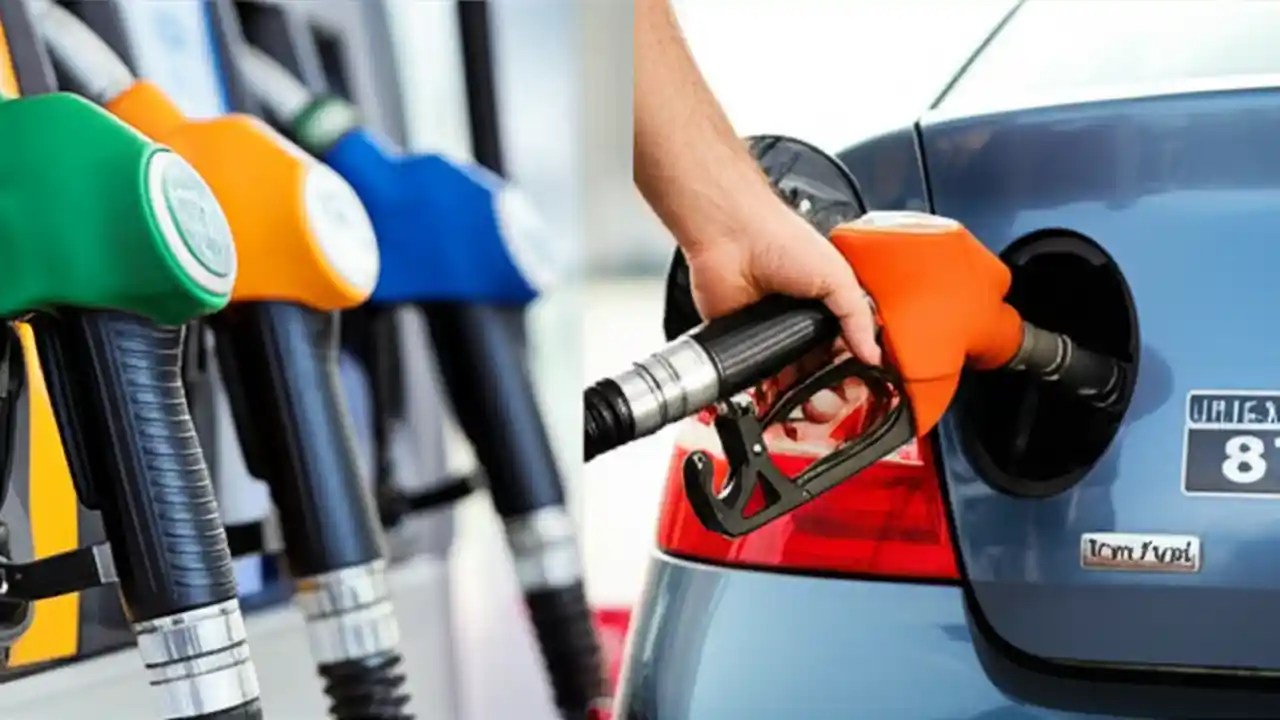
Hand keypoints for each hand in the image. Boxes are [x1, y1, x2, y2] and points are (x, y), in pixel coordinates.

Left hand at [685, 207, 880, 422]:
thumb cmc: (780, 239)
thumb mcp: (837, 276)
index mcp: (826, 304)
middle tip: (829, 407)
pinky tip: (772, 397)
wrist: (733, 239)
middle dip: (826, 392)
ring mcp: (770, 333)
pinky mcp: (741, 342)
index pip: (846, 347)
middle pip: (818, 369)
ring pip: (787, 378)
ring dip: (795, 396)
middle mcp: (799, 321)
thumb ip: (857, 317)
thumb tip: (872, 353)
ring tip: (804, 410)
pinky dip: (762, 390)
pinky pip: (754, 375)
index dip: (853, 370)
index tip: (857, 388)